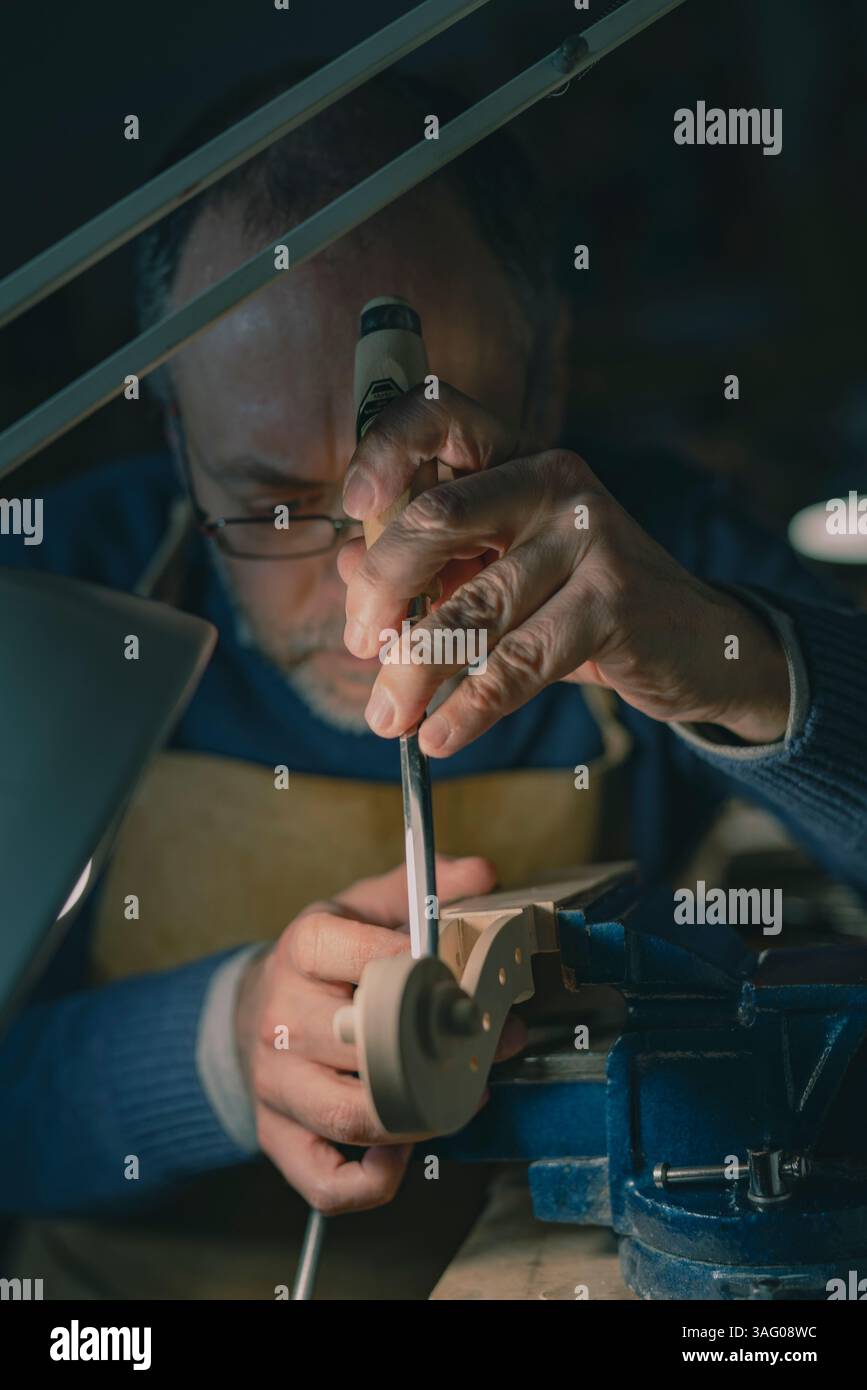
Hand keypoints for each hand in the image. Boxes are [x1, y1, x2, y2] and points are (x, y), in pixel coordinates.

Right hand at [235, 854, 525, 1213]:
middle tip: (481, 1045)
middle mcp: (282, 1017)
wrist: (254, 1007)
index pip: (369, 960)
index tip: (461, 983)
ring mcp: (276, 1083)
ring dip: (415, 1116)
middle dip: (434, 1050)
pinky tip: (400, 1157)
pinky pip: (324, 1181)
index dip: (424, 973)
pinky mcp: (277, 1136)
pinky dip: (370, 1182)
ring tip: (451, 1097)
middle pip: (367, 1045)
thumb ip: (422, 889)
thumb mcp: (363, 906)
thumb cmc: (323, 962)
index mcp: (304, 949)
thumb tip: (481, 874)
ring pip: (349, 1116)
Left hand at [340, 383, 788, 752]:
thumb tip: (343, 566)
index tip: (353, 507)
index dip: (385, 452)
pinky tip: (439, 737)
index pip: (440, 418)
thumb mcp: (504, 572)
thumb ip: (430, 565)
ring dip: (414, 671)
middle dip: (380, 590)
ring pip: (471, 607)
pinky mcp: (613, 601)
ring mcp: (588, 537)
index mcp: (517, 459)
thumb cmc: (581, 604)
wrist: (694, 645)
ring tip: (389, 717)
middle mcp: (552, 481)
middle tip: (360, 645)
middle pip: (435, 517)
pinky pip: (516, 663)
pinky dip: (468, 708)